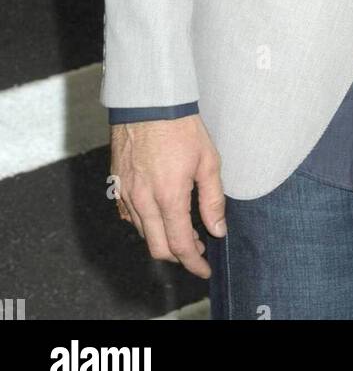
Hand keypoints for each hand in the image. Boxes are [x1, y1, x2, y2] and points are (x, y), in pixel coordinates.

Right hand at [110, 114, 225, 278]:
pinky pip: (129, 216)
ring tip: (183, 228)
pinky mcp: (117, 185)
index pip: (180, 245)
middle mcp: (143, 200)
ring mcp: (127, 193)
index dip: (193, 263)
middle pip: (158, 247)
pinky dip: (145, 223)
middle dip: (179, 256)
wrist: (148, 101)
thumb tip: (217, 229)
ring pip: (143, 233)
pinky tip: (159, 213)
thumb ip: (213, 199)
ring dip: (162, 238)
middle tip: (196, 249)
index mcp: (168, 196)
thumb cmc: (180, 127)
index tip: (204, 268)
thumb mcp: (208, 160)